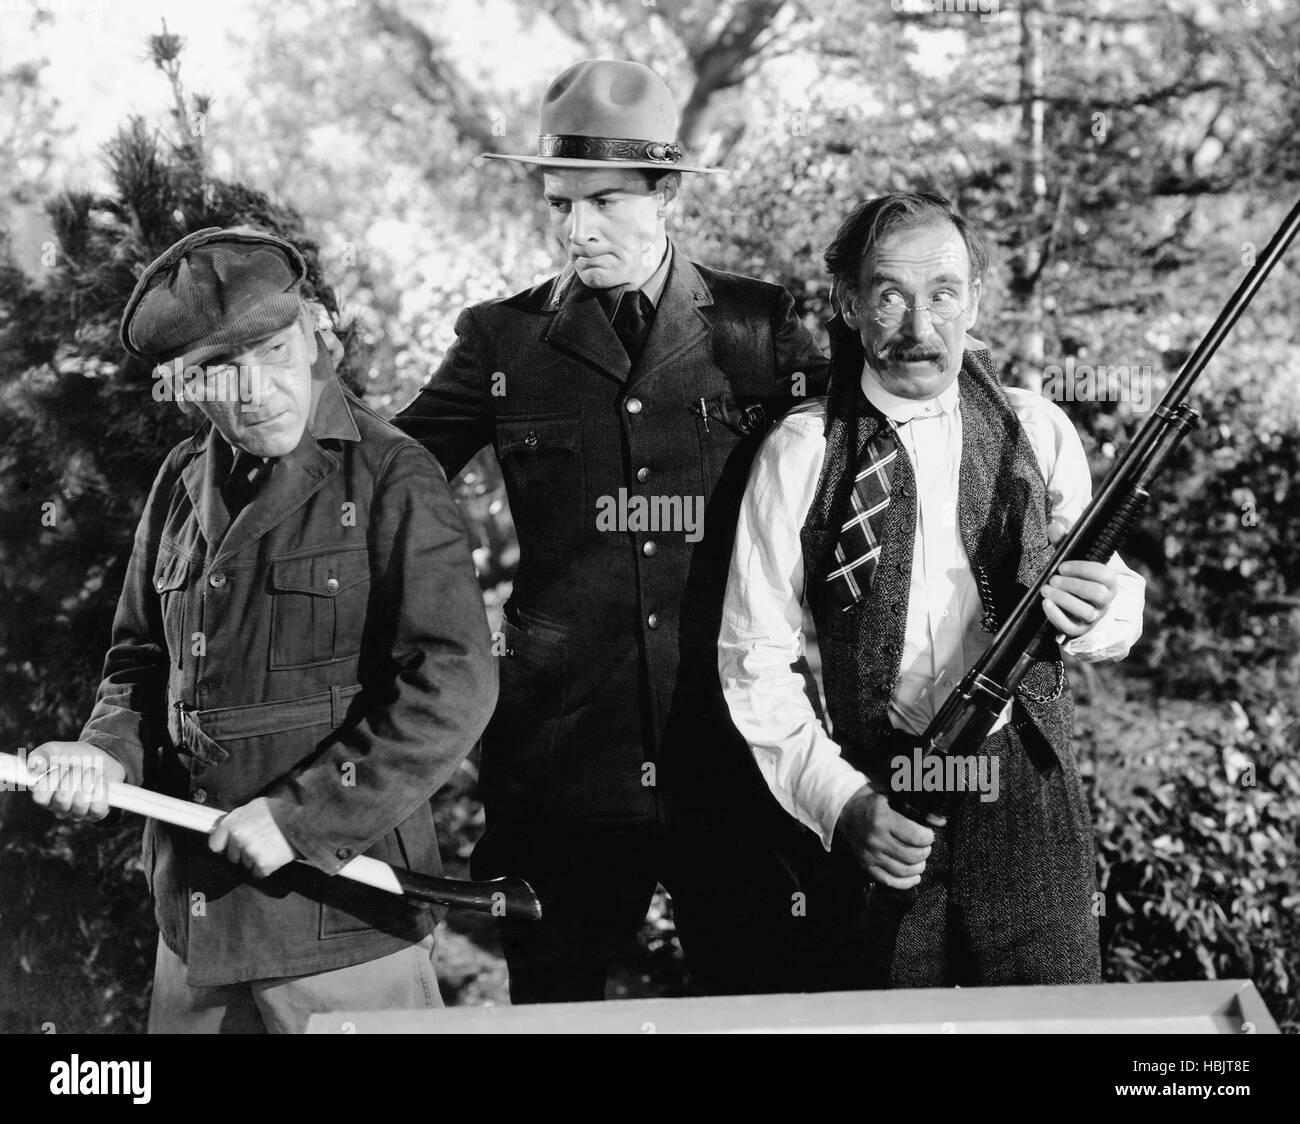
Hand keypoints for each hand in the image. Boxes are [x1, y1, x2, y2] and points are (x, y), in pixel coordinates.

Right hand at [27, 742, 125, 821]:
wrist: (102, 756)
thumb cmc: (74, 756)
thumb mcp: (54, 750)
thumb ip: (40, 755)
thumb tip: (34, 767)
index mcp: (44, 796)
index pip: (40, 797)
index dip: (52, 779)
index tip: (61, 766)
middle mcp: (59, 808)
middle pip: (62, 798)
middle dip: (74, 776)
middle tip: (78, 767)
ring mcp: (78, 813)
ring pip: (80, 803)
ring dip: (88, 779)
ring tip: (91, 771)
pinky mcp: (97, 813)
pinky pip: (97, 807)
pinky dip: (101, 788)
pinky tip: (100, 778)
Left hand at [209, 797, 296, 878]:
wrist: (304, 820)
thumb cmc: (280, 811)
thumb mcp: (255, 806)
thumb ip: (239, 818)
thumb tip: (226, 827)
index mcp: (232, 823)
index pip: (215, 844)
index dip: (223, 845)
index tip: (229, 846)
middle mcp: (237, 838)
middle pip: (232, 856)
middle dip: (242, 852)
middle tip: (259, 842)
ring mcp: (250, 853)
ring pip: (246, 864)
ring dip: (256, 859)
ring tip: (271, 846)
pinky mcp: (263, 864)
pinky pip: (258, 872)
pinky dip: (266, 867)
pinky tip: (275, 855)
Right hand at [833, 785, 945, 889]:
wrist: (842, 810)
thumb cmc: (870, 801)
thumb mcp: (891, 794)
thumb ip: (915, 806)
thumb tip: (940, 821)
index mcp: (882, 819)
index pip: (916, 837)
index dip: (928, 837)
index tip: (928, 834)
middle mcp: (875, 839)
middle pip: (912, 856)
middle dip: (925, 852)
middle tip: (925, 846)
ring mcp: (870, 855)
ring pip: (904, 871)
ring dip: (918, 867)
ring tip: (920, 859)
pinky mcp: (866, 865)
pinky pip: (889, 881)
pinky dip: (905, 883)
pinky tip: (914, 877)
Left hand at [1040, 521, 1117, 637]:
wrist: (1074, 607)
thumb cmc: (1075, 577)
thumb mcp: (1071, 558)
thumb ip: (1064, 542)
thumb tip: (1056, 524)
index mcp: (1109, 582)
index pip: (1105, 575)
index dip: (1084, 569)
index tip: (1063, 566)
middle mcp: (1105, 601)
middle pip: (1097, 594)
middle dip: (1073, 585)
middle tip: (1054, 578)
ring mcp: (1093, 617)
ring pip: (1085, 612)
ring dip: (1063, 599)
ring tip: (1045, 588)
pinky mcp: (1078, 629)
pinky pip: (1071, 628)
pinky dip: (1057, 616)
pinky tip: (1045, 603)